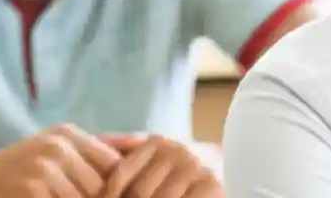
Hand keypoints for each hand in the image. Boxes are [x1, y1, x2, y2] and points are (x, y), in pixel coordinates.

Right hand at [0, 124, 119, 196]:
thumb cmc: (19, 168)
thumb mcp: (58, 148)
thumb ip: (101, 146)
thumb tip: (146, 141)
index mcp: (68, 135)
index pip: (114, 164)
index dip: (118, 187)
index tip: (116, 196)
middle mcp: (59, 147)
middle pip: (103, 187)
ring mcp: (45, 168)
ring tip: (61, 196)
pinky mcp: (33, 189)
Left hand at [98, 134, 221, 197]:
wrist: (235, 163)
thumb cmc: (185, 163)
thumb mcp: (158, 149)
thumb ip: (129, 145)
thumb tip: (95, 138)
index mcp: (158, 142)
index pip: (121, 175)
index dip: (108, 195)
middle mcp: (176, 152)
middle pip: (139, 192)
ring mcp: (195, 169)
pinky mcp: (210, 185)